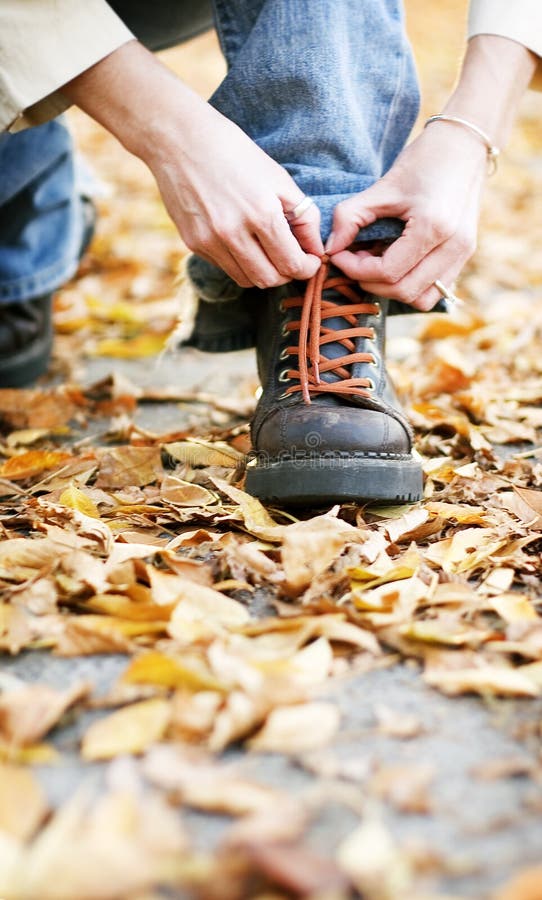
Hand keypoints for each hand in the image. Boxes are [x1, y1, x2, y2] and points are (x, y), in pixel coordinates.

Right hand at [63, 42, 322, 288]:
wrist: (180, 140)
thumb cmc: (235, 153)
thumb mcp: (278, 177)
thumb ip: (304, 217)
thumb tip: (315, 249)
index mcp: (261, 214)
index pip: (291, 264)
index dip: (307, 268)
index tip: (310, 261)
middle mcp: (233, 233)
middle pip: (269, 280)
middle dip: (287, 274)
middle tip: (292, 259)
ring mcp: (210, 241)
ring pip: (246, 280)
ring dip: (263, 272)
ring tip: (268, 252)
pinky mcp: (193, 243)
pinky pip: (225, 266)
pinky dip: (240, 262)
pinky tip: (242, 240)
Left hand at [327, 125, 486, 309]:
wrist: (464, 145)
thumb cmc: (423, 161)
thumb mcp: (382, 186)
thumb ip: (350, 217)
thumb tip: (330, 249)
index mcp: (434, 227)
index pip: (388, 272)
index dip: (355, 269)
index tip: (339, 254)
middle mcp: (454, 246)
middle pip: (404, 291)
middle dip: (370, 281)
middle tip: (353, 260)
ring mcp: (463, 254)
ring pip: (422, 299)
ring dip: (393, 289)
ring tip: (375, 263)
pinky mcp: (464, 256)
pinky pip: (435, 290)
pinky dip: (411, 284)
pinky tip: (395, 261)